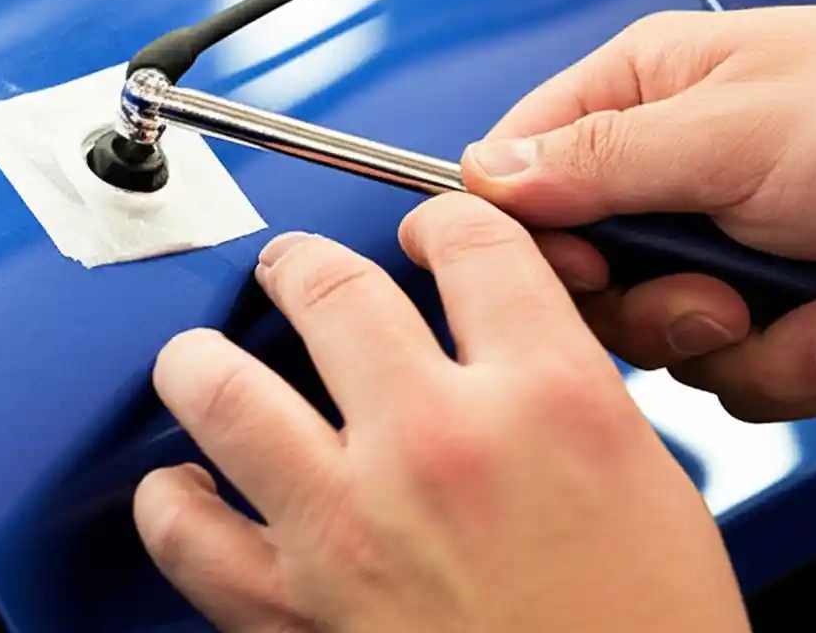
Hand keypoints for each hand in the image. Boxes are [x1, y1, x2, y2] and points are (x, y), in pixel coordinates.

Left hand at [134, 195, 748, 631]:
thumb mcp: (647, 484)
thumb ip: (562, 391)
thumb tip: (499, 340)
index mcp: (548, 403)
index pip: (470, 243)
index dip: (440, 222)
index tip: (423, 236)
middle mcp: (438, 446)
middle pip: (327, 285)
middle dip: (301, 263)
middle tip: (293, 271)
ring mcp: (349, 525)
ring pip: (217, 386)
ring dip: (199, 360)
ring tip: (199, 358)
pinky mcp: (288, 610)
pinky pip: (182, 531)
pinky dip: (168, 502)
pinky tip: (184, 490)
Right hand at [462, 4, 815, 421]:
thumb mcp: (729, 130)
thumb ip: (595, 160)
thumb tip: (484, 178)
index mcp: (643, 97)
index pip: (519, 169)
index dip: (525, 233)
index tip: (573, 268)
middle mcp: (672, 175)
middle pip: (580, 276)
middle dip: (648, 306)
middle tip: (709, 295)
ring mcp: (723, 251)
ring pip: (655, 339)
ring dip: (734, 342)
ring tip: (801, 302)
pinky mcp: (772, 315)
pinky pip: (732, 374)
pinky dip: (792, 365)